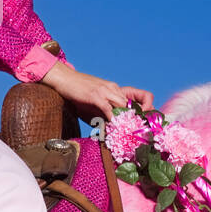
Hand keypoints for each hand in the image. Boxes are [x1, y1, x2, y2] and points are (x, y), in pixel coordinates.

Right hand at [39, 62, 154, 122]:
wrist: (63, 78)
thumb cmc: (76, 92)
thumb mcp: (93, 103)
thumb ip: (102, 115)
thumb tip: (109, 131)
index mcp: (115, 89)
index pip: (139, 95)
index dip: (147, 108)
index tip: (145, 122)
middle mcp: (113, 88)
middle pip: (134, 103)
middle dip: (140, 118)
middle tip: (142, 133)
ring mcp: (104, 91)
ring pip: (123, 105)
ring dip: (128, 120)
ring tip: (131, 132)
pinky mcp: (95, 95)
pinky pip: (108, 108)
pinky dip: (113, 118)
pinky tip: (115, 126)